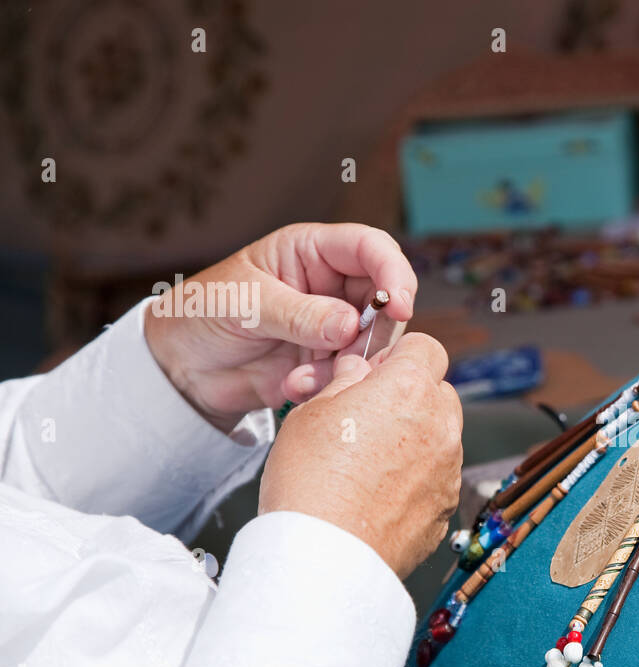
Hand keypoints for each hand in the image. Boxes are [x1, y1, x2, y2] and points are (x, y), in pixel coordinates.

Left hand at [143, 223, 416, 432]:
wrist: (181, 367)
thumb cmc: (203, 313)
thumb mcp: (245, 303)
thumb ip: (299, 313)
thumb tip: (351, 324)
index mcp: (312, 251)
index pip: (372, 248)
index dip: (394, 272)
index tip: (398, 306)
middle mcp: (332, 285)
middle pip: (386, 299)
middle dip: (375, 330)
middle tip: (349, 355)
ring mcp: (333, 324)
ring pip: (375, 341)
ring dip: (350, 364)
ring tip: (304, 376)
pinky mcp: (329, 360)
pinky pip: (353, 373)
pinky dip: (332, 384)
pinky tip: (296, 387)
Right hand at [258, 334, 462, 579]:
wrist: (326, 556)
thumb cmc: (311, 483)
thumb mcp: (311, 412)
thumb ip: (345, 382)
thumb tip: (359, 370)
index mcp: (410, 390)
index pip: (425, 348)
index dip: (398, 356)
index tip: (374, 372)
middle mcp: (441, 427)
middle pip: (438, 392)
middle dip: (409, 397)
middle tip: (366, 416)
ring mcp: (448, 469)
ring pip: (440, 436)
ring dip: (414, 437)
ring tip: (367, 460)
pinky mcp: (446, 506)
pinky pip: (436, 477)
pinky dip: (416, 477)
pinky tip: (378, 492)